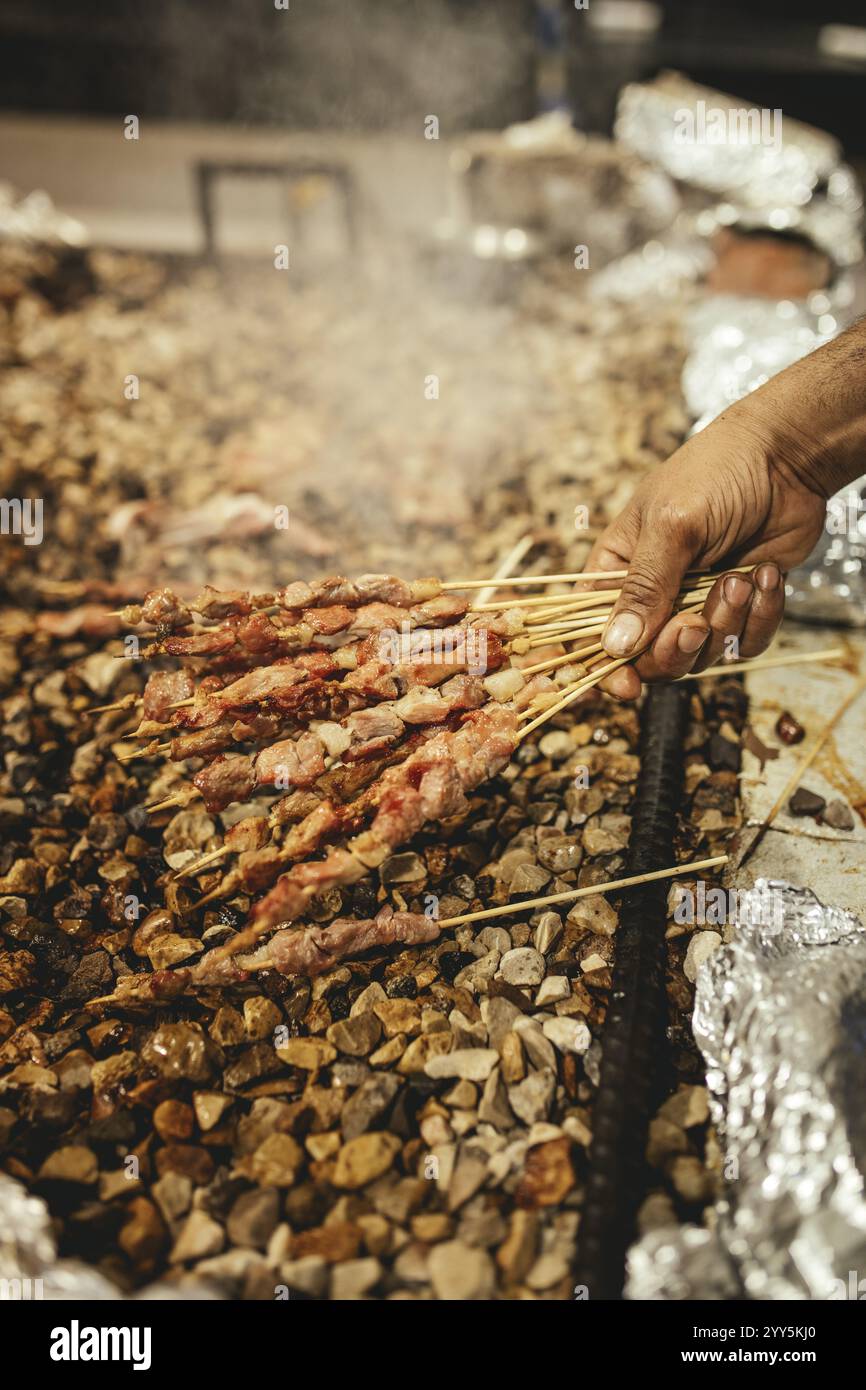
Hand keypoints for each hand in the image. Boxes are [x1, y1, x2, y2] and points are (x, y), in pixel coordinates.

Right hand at [582, 412, 828, 700]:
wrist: (787, 457)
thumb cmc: (716, 474)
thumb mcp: (672, 526)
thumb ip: (644, 589)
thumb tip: (614, 648)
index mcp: (617, 570)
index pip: (591, 633)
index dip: (603, 668)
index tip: (626, 686)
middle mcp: (653, 594)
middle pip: (649, 658)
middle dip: (675, 648)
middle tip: (695, 623)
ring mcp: (698, 603)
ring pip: (701, 656)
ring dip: (724, 624)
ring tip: (739, 579)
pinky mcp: (742, 608)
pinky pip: (746, 643)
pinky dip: (759, 618)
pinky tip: (765, 576)